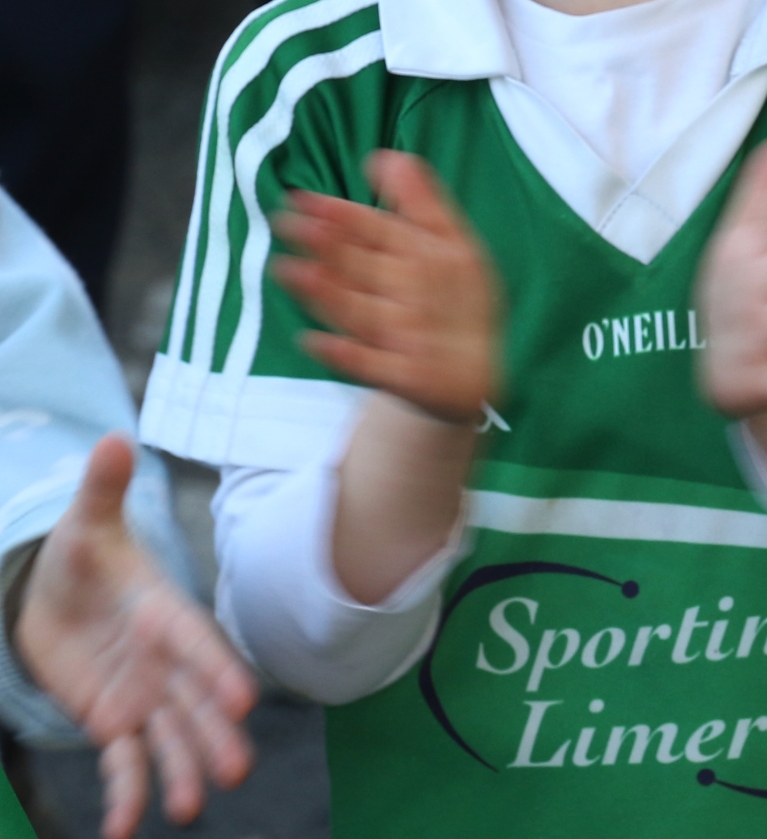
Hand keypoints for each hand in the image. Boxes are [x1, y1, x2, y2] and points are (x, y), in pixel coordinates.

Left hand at [12, 433, 255, 838]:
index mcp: (162, 610)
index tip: (243, 697)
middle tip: (236, 769)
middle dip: (215, 733)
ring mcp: (143, 695)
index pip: (195, 641)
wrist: (53, 595)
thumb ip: (101, 488)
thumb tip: (114, 437)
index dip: (216, 668)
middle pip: (195, 700)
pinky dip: (127, 794)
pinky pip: (124, 763)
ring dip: (182, 769)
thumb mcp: (84, 523)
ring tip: (188, 806)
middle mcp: (162, 659)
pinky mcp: (115, 723)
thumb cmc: (82, 554)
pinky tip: (122, 827)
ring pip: (169, 737)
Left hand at [272, 149, 500, 423]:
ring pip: (362, 311)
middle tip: (282, 223)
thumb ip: (421, 201)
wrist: (476, 372)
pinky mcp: (405, 378)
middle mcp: (420, 294)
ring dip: (325, 292)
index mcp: (432, 256)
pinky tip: (311, 340)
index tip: (301, 198)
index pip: (379, 229)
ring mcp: (411, 338)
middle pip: (364, 266)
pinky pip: (371, 365)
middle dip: (324, 244)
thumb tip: (387, 155)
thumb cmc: (456, 296)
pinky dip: (344, 355)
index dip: (340, 213)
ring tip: (286, 270)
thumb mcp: (454, 242)